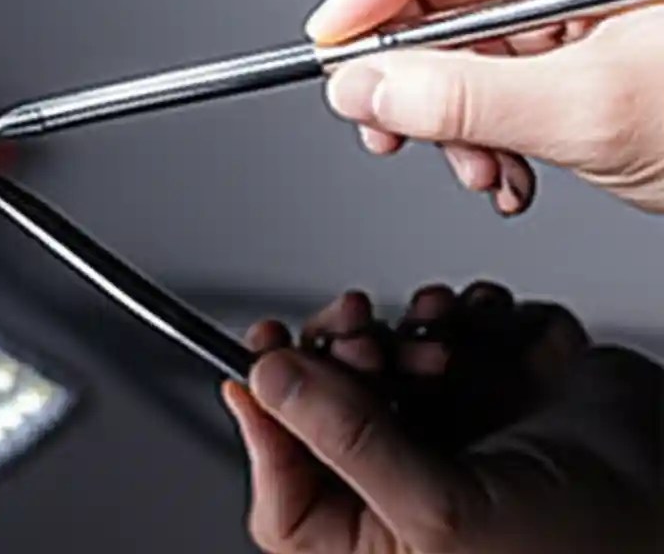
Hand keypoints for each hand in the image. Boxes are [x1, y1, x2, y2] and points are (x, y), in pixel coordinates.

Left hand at [223, 285, 663, 552]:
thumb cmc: (585, 547)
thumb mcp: (444, 513)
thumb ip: (347, 441)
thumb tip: (268, 382)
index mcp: (378, 543)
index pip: (285, 489)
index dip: (266, 422)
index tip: (261, 358)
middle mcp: (403, 487)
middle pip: (321, 408)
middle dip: (336, 356)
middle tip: (355, 326)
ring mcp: (447, 432)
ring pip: (376, 362)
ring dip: (400, 333)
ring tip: (436, 340)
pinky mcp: (488, 387)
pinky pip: (442, 333)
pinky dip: (454, 315)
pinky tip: (475, 323)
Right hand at [311, 0, 663, 214]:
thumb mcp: (595, 110)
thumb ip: (463, 98)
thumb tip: (364, 88)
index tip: (346, 41)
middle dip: (402, 56)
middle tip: (390, 119)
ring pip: (441, 31)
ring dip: (436, 107)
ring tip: (469, 161)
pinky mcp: (559, 46)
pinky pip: (474, 70)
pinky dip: (469, 127)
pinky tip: (501, 168)